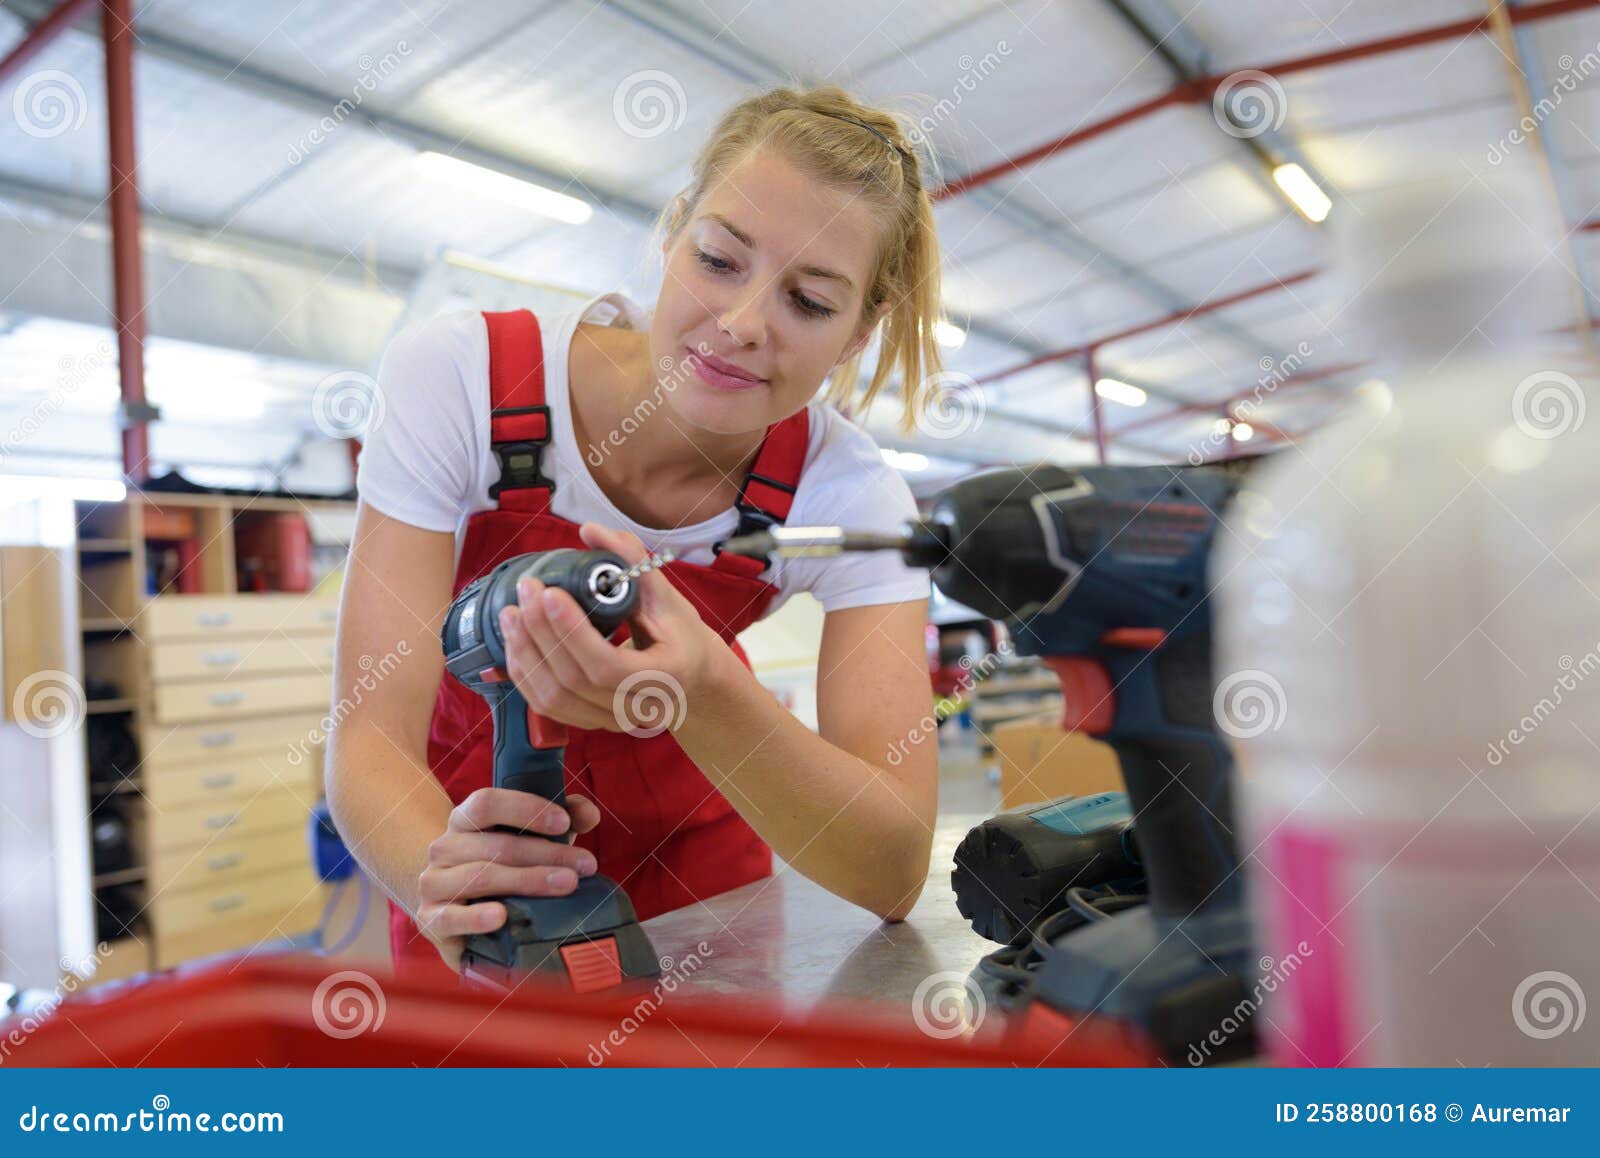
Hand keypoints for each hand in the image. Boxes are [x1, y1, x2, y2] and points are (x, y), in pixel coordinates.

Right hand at [415, 786, 599, 970]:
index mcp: (464, 820)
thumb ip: (562, 820)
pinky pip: (451, 917)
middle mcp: (444, 848)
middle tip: (583, 865)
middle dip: (546, 853)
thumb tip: (588, 813)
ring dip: (527, 880)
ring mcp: (434, 883)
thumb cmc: (501, 868)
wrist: (455, 909)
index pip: (486, 803)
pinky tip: (501, 917)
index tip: (564, 822)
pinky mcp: (431, 920)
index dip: (525, 809)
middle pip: (495, 845)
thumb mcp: (531, 840)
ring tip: (566, 885)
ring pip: (480, 877)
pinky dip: (476, 917)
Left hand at [495, 522, 734, 733]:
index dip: (571, 632)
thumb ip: (632, 563)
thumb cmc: (682, 637)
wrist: (692, 680)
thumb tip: (591, 531)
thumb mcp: (668, 598)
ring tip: (511, 614)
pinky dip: (525, 673)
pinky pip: (546, 705)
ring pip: (554, 698)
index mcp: (662, 678)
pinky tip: (516, 642)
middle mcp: (635, 709)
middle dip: (540, 632)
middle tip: (525, 590)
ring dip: (525, 653)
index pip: (606, 666)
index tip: (549, 593)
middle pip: (573, 681)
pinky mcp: (589, 721)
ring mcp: (610, 721)